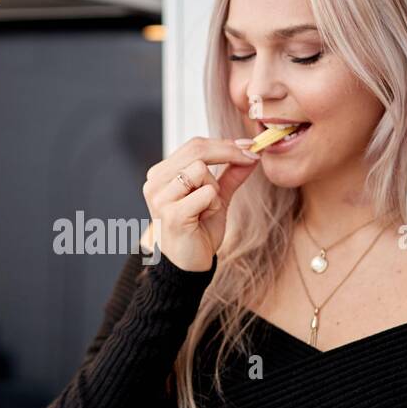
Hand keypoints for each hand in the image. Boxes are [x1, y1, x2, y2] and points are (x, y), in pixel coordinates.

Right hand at [141, 137, 259, 271]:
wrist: (189, 264)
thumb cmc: (198, 231)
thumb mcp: (217, 197)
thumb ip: (230, 174)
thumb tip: (251, 153)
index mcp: (162, 174)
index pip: (194, 145)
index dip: (225, 143)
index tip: (250, 146)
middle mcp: (155, 182)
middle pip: (196, 150)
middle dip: (228, 153)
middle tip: (249, 159)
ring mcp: (160, 198)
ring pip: (200, 170)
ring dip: (214, 189)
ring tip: (206, 209)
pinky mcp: (172, 214)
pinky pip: (205, 193)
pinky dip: (213, 205)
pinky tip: (203, 219)